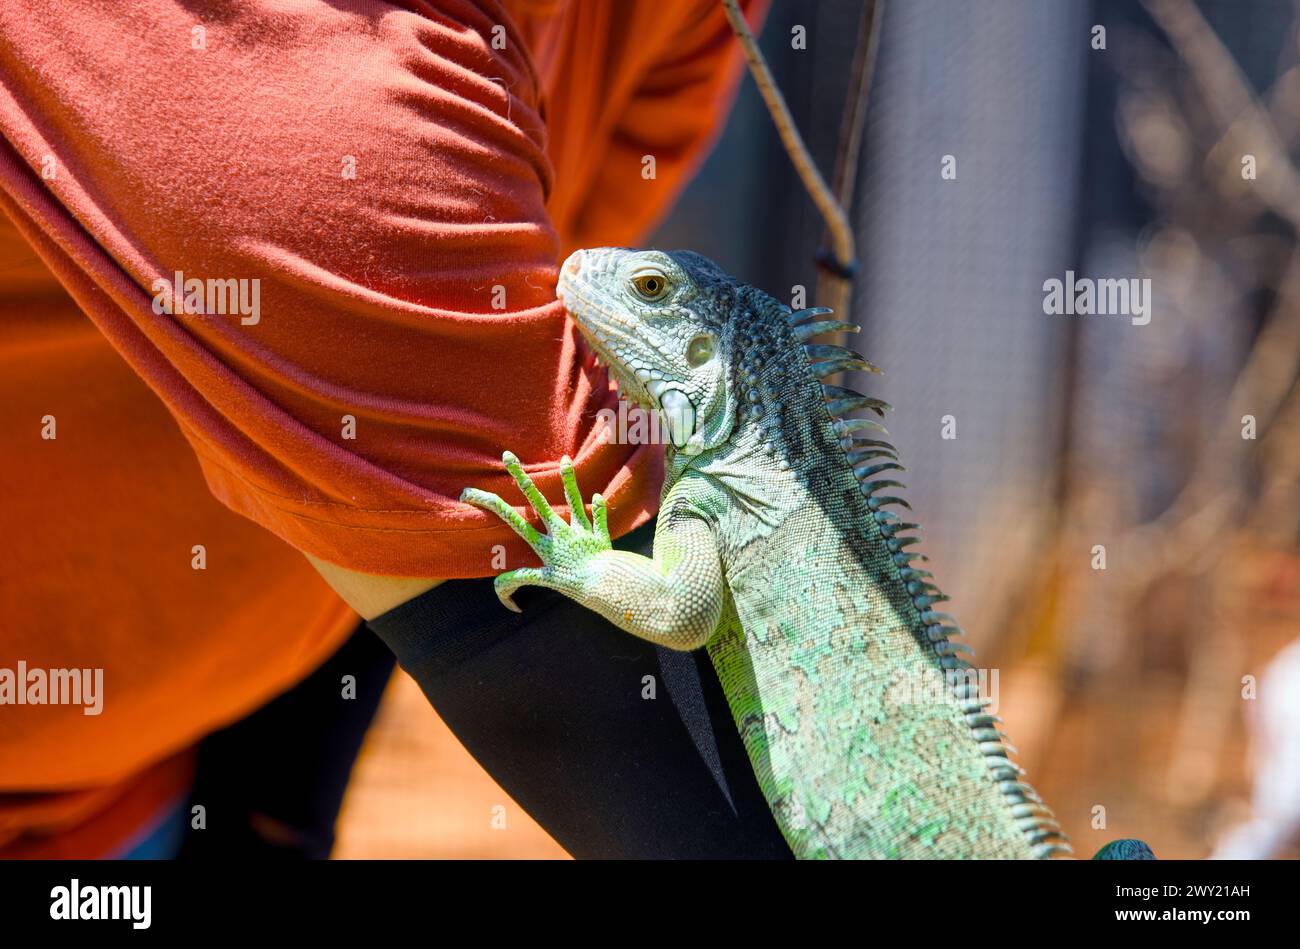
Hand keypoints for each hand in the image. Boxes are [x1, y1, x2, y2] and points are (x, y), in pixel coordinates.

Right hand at [460, 451, 611, 610]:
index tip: (470, 492)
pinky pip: (598, 519)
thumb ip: (518, 580)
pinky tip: (597, 496)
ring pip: (572, 501)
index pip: (511, 519)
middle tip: (508, 456)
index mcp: (543, 543)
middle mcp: (560, 532)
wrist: (604, 584)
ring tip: (565, 459)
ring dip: (569, 480)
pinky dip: (598, 509)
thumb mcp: (543, 581)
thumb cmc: (572, 584)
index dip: (490, 504)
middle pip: (537, 500)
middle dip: (521, 477)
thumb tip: (497, 586)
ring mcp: (580, 531)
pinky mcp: (599, 535)